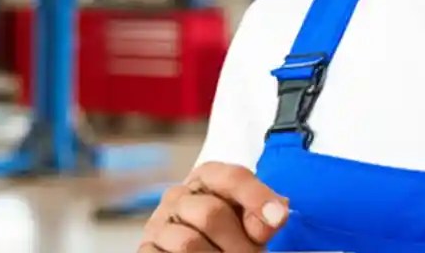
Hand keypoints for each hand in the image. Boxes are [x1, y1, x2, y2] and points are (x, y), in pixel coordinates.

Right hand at [138, 162, 288, 251]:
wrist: (206, 250)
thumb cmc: (232, 235)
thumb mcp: (251, 222)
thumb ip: (264, 214)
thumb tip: (275, 214)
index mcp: (208, 178)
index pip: (232, 177)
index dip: (256, 197)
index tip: (278, 218)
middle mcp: (179, 195)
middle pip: (211, 213)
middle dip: (237, 243)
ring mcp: (158, 223)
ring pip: (189, 243)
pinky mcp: (146, 249)